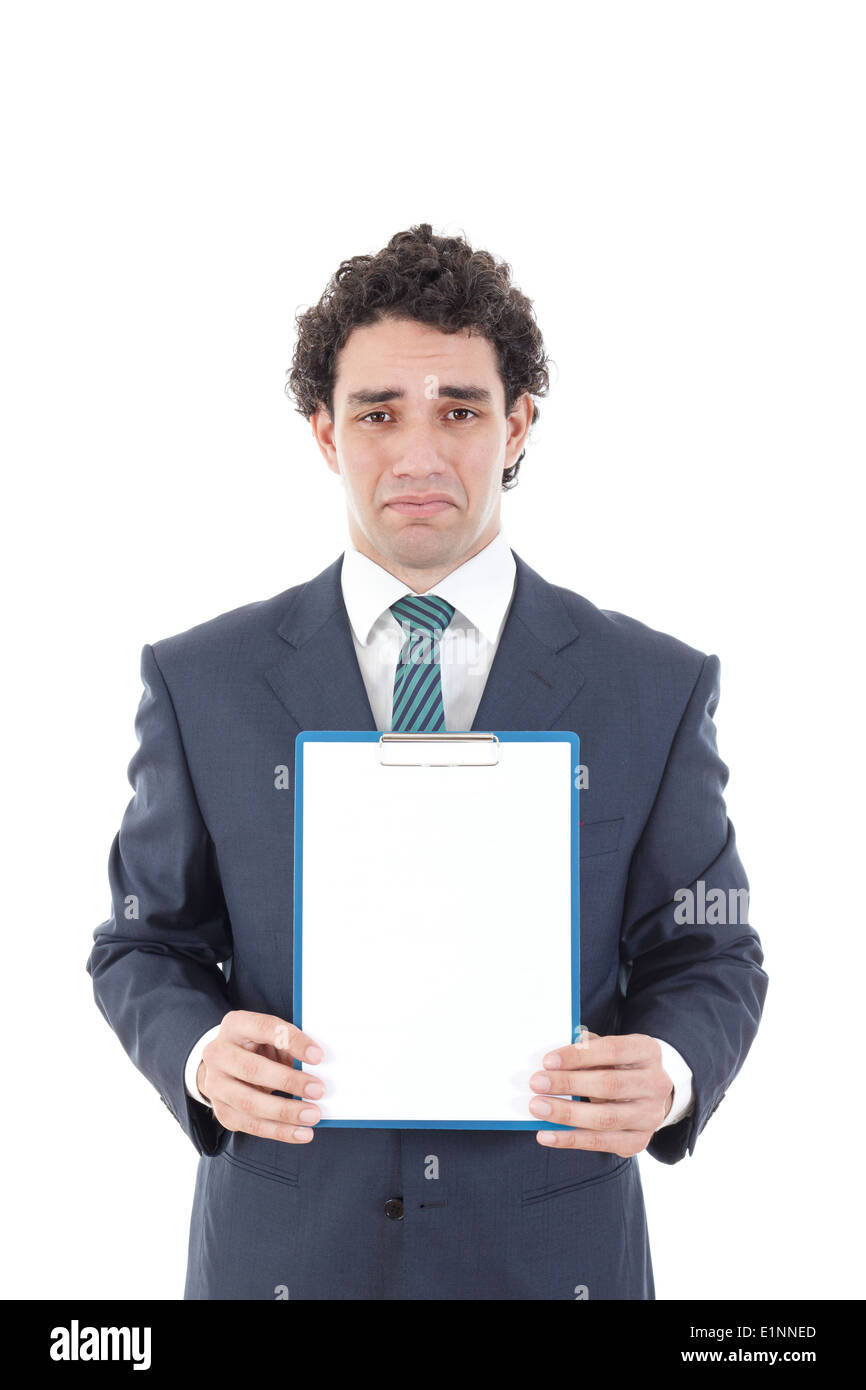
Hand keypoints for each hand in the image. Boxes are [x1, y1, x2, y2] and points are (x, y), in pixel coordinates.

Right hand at [197, 1010, 324, 1143]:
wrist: (226, 1064)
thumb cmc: (258, 1046)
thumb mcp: (272, 1037)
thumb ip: (290, 1047)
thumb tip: (318, 1065)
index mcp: (235, 1025)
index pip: (265, 1028)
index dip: (293, 1041)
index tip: (318, 1056)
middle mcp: (218, 1054)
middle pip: (252, 1069)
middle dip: (288, 1081)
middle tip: (318, 1090)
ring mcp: (215, 1084)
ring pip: (249, 1102)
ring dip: (285, 1112)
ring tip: (312, 1116)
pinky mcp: (220, 1110)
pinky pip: (250, 1125)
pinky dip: (279, 1131)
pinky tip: (301, 1133)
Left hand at [529, 1031, 673, 1155]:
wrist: (648, 1095)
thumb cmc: (619, 1066)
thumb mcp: (609, 1050)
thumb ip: (586, 1049)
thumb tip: (553, 1059)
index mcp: (648, 1051)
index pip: (612, 1050)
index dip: (578, 1056)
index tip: (547, 1061)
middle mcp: (656, 1083)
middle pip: (608, 1085)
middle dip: (568, 1084)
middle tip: (537, 1083)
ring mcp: (650, 1116)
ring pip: (605, 1118)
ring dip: (566, 1114)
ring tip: (538, 1108)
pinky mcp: (639, 1141)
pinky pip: (601, 1143)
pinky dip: (570, 1140)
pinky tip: (546, 1135)